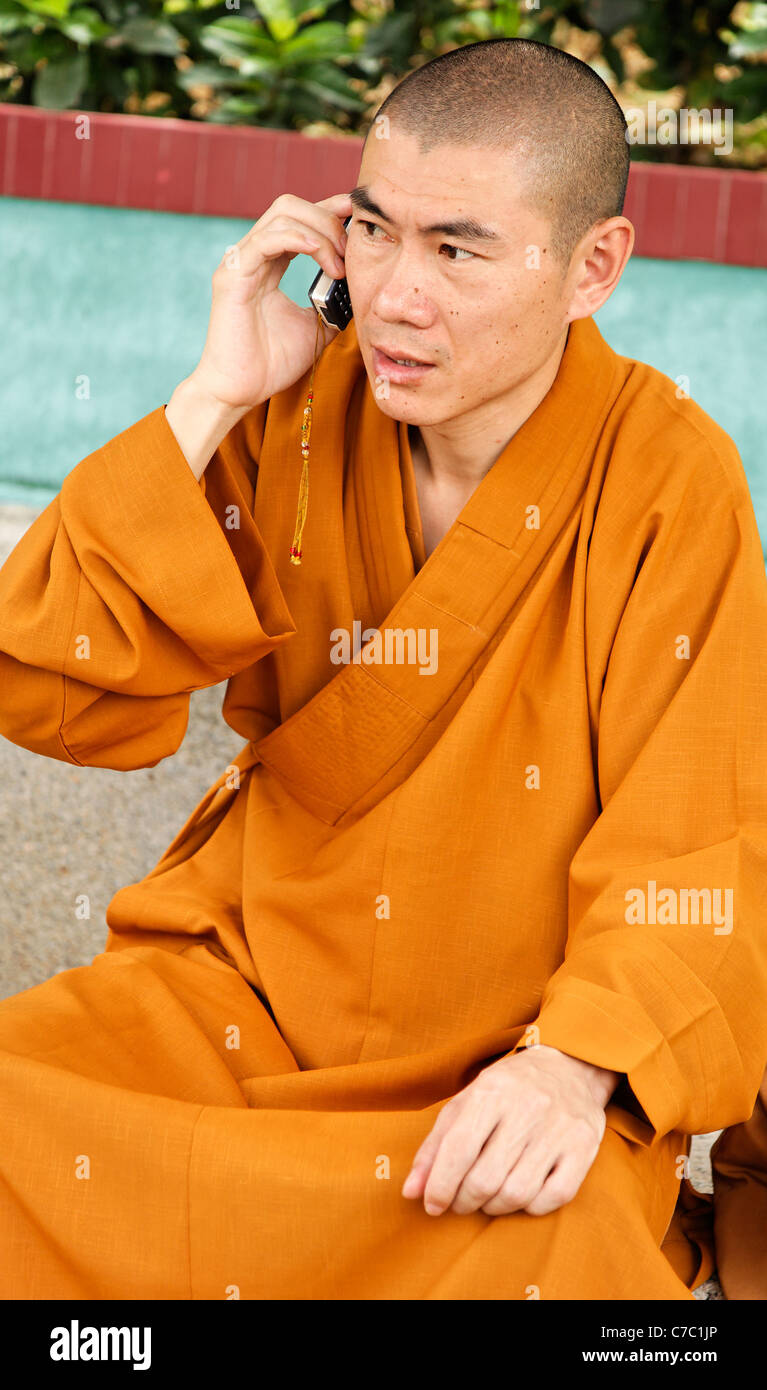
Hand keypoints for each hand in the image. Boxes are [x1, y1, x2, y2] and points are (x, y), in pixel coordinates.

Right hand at [189, 190, 352, 412]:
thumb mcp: (315, 329)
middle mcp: (253, 256)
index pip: (300, 220)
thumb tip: (359, 294)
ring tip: (338, 266)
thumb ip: (332, 306)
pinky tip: (319, 252)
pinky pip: (267, 239)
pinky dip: (298, 238)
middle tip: (351, 252)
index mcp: (269, 264)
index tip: (358, 217)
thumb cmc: (270, 363)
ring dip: (320, 232)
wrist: (240, 390)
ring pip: (283, 215)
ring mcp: (241, 262)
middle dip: (329, 220)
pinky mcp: (233, 275)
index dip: (330, 211)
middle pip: (292, 207)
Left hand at [401, 1045, 619, 1217]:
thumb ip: (435, 1147)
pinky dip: (531, 1207)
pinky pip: (554, 1197)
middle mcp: (528, 1108)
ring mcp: (559, 1129)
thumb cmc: (508, 1089)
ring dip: (494, 1207)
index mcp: (492, 1091)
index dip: (439, 1185)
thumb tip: (410, 1192)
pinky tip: (521, 1196)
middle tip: (460, 1202)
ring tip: (487, 1198)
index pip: (458, 1149)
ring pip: (517, 1193)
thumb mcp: (466, 1102)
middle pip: (485, 1178)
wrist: (569, 1067)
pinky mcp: (584, 1147)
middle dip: (464, 1201)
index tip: (431, 1205)